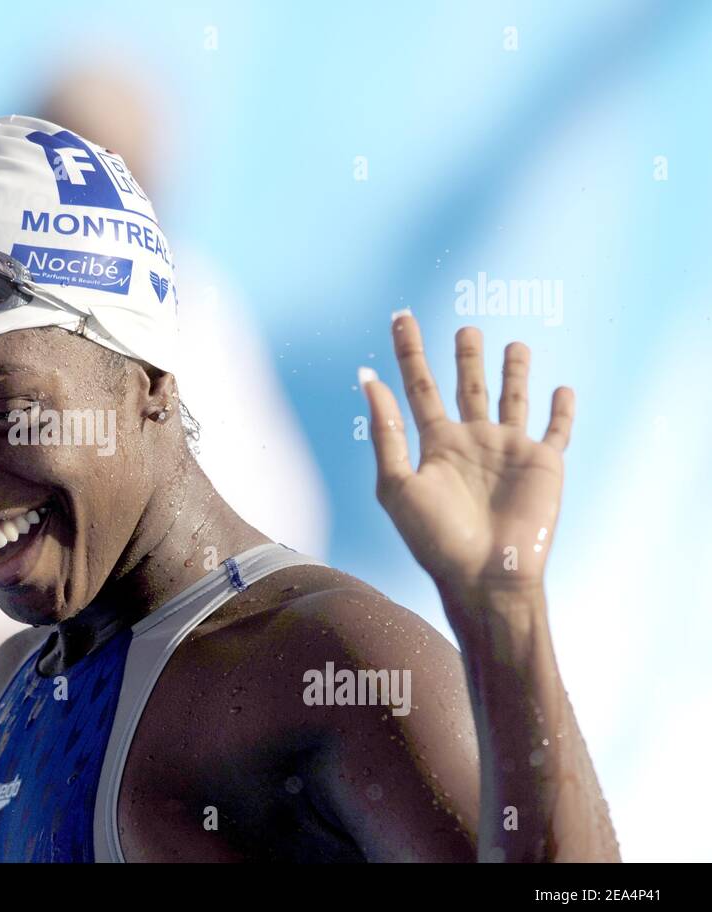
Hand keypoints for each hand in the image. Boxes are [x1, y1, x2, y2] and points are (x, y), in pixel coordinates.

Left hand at [361, 311, 573, 594]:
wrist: (485, 576)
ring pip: (512, 400)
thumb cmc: (434, 538)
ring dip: (513, 373)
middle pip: (467, 388)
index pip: (418, 387)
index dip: (409, 352)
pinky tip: (561, 388)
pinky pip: (556, 431)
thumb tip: (367, 379)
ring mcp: (508, 451)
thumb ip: (386, 431)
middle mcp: (471, 443)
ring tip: (514, 343)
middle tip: (465, 330)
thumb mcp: (398, 484)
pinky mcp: (543, 463)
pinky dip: (562, 410)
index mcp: (434, 445)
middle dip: (466, 359)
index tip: (401, 317)